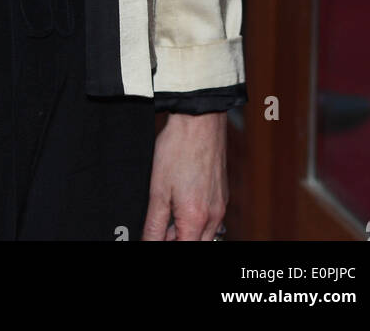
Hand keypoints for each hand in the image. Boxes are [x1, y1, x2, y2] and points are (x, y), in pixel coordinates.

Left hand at [142, 112, 227, 240]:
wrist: (199, 121)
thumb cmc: (178, 150)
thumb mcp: (158, 191)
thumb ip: (154, 224)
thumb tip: (148, 241)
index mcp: (195, 219)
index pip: (183, 249)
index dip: (166, 245)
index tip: (155, 236)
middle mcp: (213, 216)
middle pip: (195, 244)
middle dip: (176, 240)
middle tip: (158, 226)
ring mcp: (220, 205)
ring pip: (204, 233)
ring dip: (186, 230)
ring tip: (168, 211)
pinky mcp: (222, 194)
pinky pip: (210, 218)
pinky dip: (195, 218)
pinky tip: (181, 200)